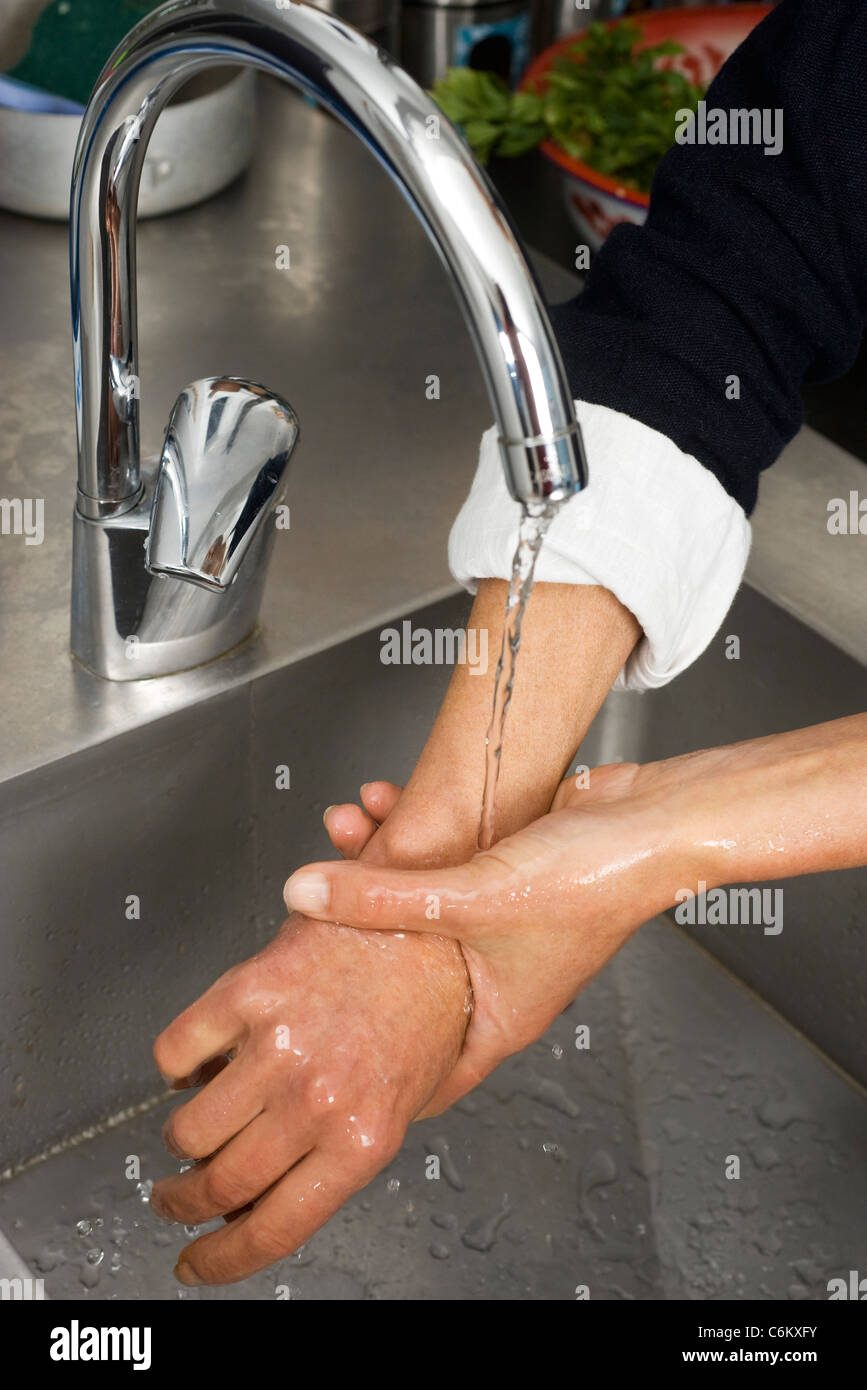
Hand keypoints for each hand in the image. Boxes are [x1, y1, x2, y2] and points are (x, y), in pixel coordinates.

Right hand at [151, 911, 470, 1285]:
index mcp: (362, 1137)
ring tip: (194, 1126)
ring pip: (190, 1128)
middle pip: (219, 1184)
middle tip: (176, 1197)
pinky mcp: (250, 991)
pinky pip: (176, 1050)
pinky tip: (197, 1061)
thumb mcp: (407, 1104)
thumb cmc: (423, 1007)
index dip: (222, 1260)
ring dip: (182, 1138)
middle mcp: (319, 1098)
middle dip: (185, 1202)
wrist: (426, 924)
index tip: (195, 1262)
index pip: (274, 1227)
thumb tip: (280, 1194)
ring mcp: (280, 1045)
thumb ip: (346, 1152)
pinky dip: (175, 1065)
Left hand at [286, 764, 685, 1112]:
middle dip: (355, 934)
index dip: (377, 1073)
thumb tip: (304, 894)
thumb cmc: (594, 882)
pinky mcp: (504, 874)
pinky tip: (384, 803)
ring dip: (375, 865)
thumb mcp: (469, 895)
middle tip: (313, 918)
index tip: (328, 1060)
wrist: (649, 816)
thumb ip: (378, 895)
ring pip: (416, 905)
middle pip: (406, 977)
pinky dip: (410, 835)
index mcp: (501, 1017)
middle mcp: (500, 979)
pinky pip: (440, 861)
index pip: (429, 1074)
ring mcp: (500, 926)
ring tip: (344, 833)